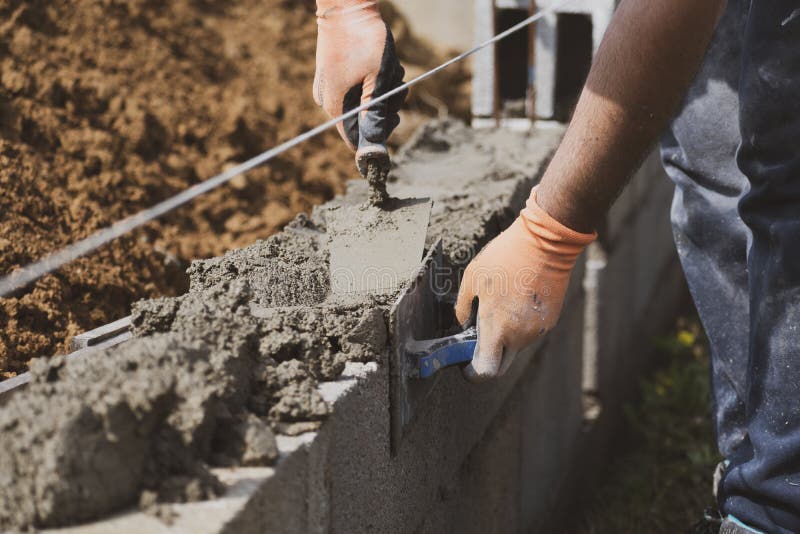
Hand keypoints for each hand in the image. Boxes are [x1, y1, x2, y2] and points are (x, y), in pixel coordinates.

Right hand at [313, 0, 406, 151]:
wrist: (346, 6)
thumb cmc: (364, 41)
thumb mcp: (378, 80)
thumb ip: (375, 113)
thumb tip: (374, 144)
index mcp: (336, 107)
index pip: (356, 140)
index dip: (378, 135)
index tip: (395, 117)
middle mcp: (328, 102)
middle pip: (362, 122)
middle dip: (385, 108)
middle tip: (399, 88)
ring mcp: (329, 88)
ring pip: (363, 104)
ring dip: (383, 92)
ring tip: (391, 71)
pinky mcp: (334, 76)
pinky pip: (357, 89)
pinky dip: (374, 82)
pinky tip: (381, 65)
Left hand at [455, 188, 595, 381]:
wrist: (545, 244)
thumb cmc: (504, 258)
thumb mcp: (472, 277)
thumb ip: (463, 307)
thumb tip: (463, 323)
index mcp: (497, 327)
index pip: (485, 371)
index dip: (473, 373)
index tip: (466, 364)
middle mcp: (519, 336)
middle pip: (501, 366)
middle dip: (489, 360)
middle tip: (479, 342)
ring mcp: (537, 330)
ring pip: (516, 348)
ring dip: (505, 339)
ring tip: (501, 308)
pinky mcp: (550, 321)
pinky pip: (530, 333)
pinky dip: (521, 326)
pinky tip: (518, 301)